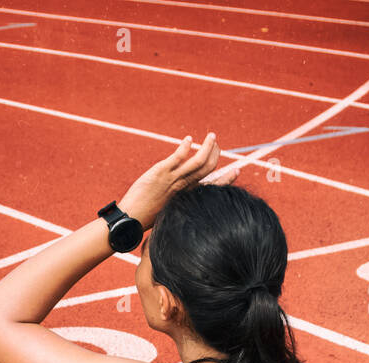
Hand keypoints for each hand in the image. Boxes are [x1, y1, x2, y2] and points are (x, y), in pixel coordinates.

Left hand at [118, 133, 236, 228]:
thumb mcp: (168, 208)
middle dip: (216, 153)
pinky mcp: (161, 172)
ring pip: (199, 161)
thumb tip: (180, 194)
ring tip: (211, 136)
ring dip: (208, 146)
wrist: (131, 220)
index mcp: (187, 196)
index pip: (213, 187)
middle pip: (209, 168)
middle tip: (215, 143)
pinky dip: (186, 146)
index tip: (237, 171)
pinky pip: (179, 156)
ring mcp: (173, 179)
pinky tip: (188, 139)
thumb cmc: (147, 216)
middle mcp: (184, 187)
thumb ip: (176, 199)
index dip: (227, 179)